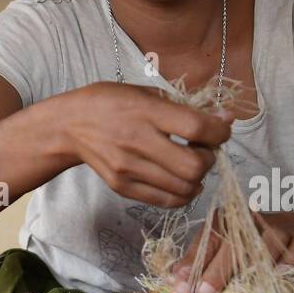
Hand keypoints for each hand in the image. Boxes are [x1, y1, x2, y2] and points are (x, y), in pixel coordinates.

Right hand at [53, 83, 231, 206]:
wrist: (68, 126)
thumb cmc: (109, 103)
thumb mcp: (144, 91)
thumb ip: (183, 106)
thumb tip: (224, 119)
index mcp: (145, 112)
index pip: (196, 128)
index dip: (219, 132)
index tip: (222, 128)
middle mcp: (136, 141)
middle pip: (193, 165)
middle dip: (209, 159)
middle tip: (205, 150)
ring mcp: (128, 168)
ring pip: (184, 188)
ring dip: (198, 178)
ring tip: (192, 164)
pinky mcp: (123, 187)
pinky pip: (167, 201)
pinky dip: (183, 194)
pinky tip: (182, 181)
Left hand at [173, 211, 293, 292]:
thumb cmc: (255, 244)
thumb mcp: (227, 248)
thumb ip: (203, 261)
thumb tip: (175, 282)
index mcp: (226, 218)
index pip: (207, 240)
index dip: (193, 262)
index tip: (180, 284)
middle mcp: (250, 218)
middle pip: (232, 244)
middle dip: (217, 270)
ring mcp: (279, 226)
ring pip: (265, 245)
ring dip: (252, 268)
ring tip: (240, 291)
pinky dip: (287, 264)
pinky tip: (277, 277)